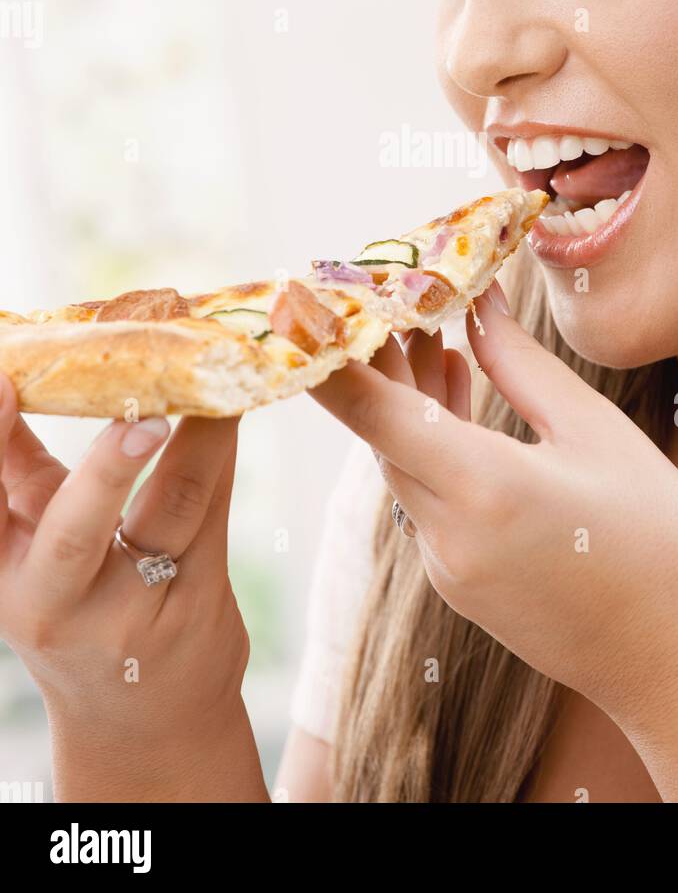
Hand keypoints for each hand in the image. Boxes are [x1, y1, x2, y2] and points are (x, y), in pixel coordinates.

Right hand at [0, 373, 251, 761]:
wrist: (145, 725)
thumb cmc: (78, 610)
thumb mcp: (29, 553)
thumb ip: (13, 471)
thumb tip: (6, 377)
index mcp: (9, 580)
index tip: (4, 385)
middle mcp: (61, 605)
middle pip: (76, 534)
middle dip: (104, 470)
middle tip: (139, 413)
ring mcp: (138, 612)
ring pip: (174, 508)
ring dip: (199, 436)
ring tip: (213, 375)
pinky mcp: (203, 603)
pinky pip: (215, 508)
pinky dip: (222, 448)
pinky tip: (232, 404)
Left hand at [310, 283, 677, 737]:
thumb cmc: (662, 541)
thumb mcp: (595, 433)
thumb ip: (521, 364)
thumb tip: (477, 303)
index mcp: (483, 489)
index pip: (371, 413)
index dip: (326, 358)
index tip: (301, 308)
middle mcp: (448, 536)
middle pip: (382, 433)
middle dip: (377, 362)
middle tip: (390, 298)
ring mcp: (449, 570)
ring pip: (404, 465)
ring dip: (407, 401)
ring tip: (432, 336)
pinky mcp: (460, 586)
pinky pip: (426, 500)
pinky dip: (432, 447)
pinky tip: (458, 402)